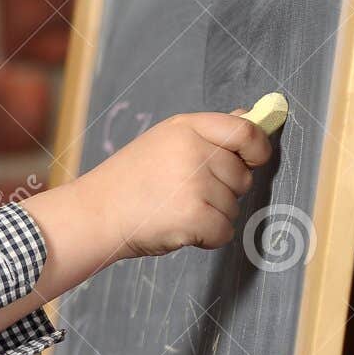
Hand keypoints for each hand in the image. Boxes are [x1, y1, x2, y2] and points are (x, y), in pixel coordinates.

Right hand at [76, 111, 273, 261]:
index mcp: (186, 127)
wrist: (94, 214)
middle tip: (183, 192)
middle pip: (242, 176)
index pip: (245, 131)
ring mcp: (194, 182)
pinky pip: (224, 231)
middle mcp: (192, 150)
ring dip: (211, 215)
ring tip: (173, 208)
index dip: (258, 148)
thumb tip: (251, 117)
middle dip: (223, 191)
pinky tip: (178, 228)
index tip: (254, 160)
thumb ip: (209, 132)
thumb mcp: (166, 141)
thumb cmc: (130, 181)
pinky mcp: (194, 215)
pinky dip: (206, 238)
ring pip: (234, 207)